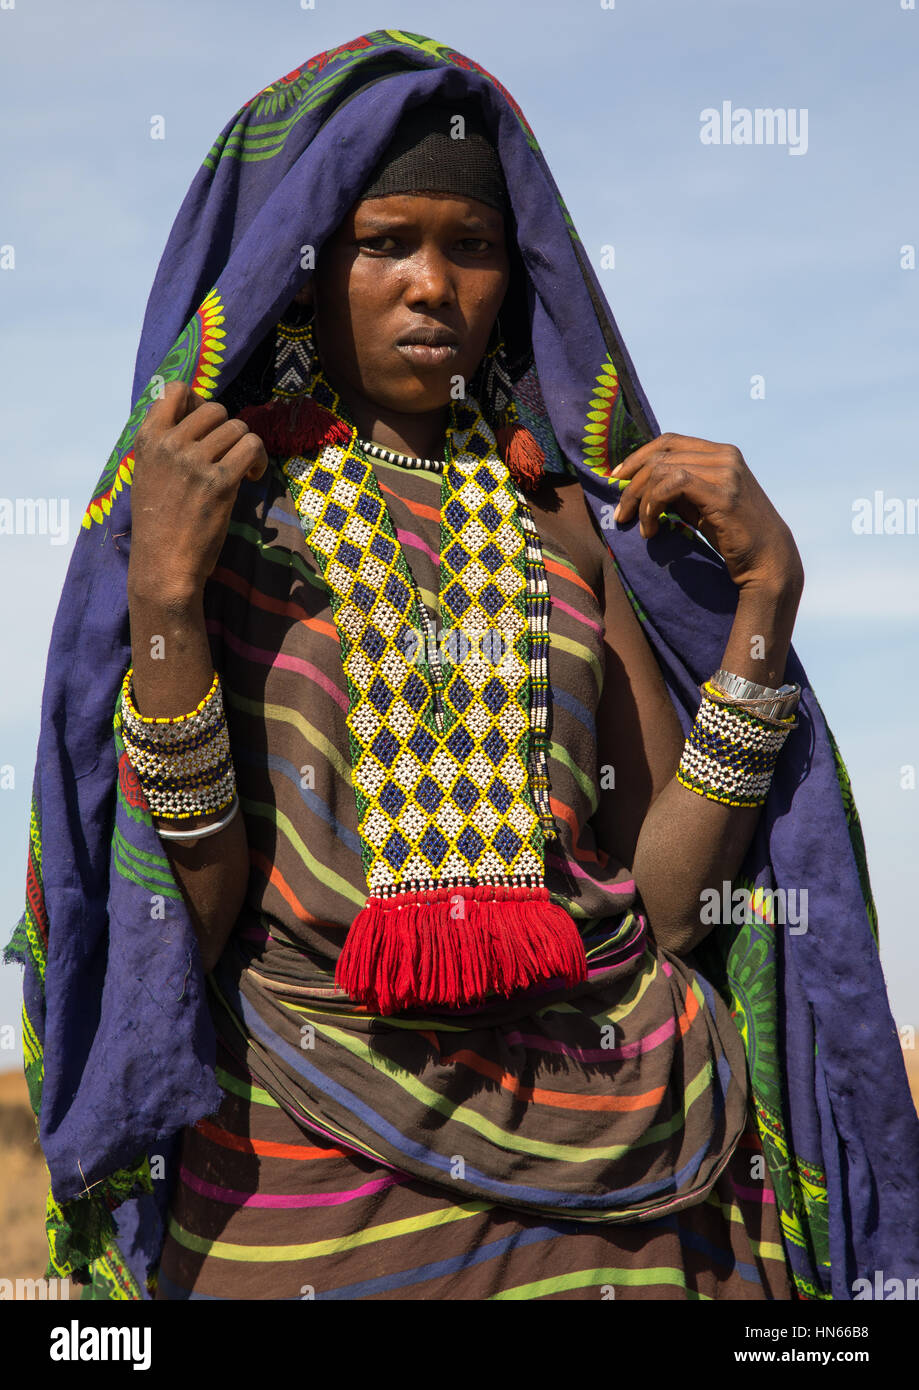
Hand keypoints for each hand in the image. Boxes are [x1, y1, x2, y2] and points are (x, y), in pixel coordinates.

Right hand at [128, 382, 268, 600]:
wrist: (163, 565)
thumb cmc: (158, 524)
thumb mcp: (147, 474)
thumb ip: (165, 444)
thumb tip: (196, 415)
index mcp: (147, 439)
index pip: (174, 390)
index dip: (197, 401)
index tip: (207, 426)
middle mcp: (169, 444)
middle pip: (215, 409)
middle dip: (227, 430)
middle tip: (227, 455)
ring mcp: (194, 462)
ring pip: (238, 427)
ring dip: (245, 446)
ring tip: (240, 469)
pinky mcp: (220, 482)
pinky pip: (252, 447)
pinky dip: (258, 460)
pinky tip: (250, 478)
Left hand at [611, 432, 803, 594]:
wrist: (767, 560)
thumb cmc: (733, 535)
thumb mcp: (701, 504)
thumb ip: (678, 487)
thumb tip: (639, 481)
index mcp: (721, 453)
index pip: (669, 441)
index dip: (638, 457)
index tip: (617, 479)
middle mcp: (725, 456)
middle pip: (661, 456)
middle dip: (633, 485)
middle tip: (622, 514)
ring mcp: (726, 473)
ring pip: (663, 471)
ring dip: (642, 501)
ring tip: (643, 528)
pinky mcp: (723, 494)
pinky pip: (673, 486)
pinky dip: (653, 506)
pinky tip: (652, 529)